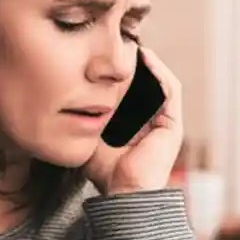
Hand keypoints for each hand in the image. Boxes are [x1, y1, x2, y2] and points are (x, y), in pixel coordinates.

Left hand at [83, 45, 183, 195]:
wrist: (125, 196)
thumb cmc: (107, 175)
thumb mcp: (90, 140)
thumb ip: (85, 123)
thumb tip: (66, 103)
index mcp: (138, 127)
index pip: (132, 94)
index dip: (122, 74)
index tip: (106, 56)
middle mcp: (154, 124)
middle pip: (147, 86)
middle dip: (135, 64)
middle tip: (119, 43)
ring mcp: (166, 124)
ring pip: (160, 83)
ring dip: (149, 63)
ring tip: (132, 45)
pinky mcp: (173, 124)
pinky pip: (170, 90)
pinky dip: (160, 72)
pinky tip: (146, 57)